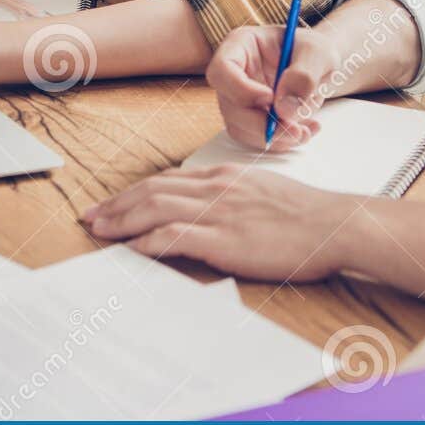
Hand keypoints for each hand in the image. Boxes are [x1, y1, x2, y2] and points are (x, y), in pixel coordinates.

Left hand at [82, 165, 361, 280]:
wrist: (334, 224)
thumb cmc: (306, 215)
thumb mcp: (262, 194)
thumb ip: (232, 198)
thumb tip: (209, 211)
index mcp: (224, 177)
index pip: (167, 180)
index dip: (134, 192)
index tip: (112, 202)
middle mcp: (215, 189)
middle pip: (153, 190)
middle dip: (117, 204)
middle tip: (90, 216)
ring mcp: (219, 212)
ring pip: (156, 208)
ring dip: (122, 220)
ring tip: (99, 230)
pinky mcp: (225, 238)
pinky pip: (176, 235)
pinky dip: (148, 241)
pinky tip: (131, 248)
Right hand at [205, 24, 342, 150]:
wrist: (322, 67)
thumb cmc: (315, 52)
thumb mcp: (318, 53)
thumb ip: (304, 75)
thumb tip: (283, 107)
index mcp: (242, 45)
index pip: (222, 69)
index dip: (241, 89)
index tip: (270, 98)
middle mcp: (234, 72)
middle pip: (229, 104)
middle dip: (261, 123)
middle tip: (295, 129)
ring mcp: (239, 97)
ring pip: (240, 126)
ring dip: (273, 136)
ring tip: (305, 131)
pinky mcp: (249, 118)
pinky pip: (254, 138)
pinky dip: (280, 141)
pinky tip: (305, 130)